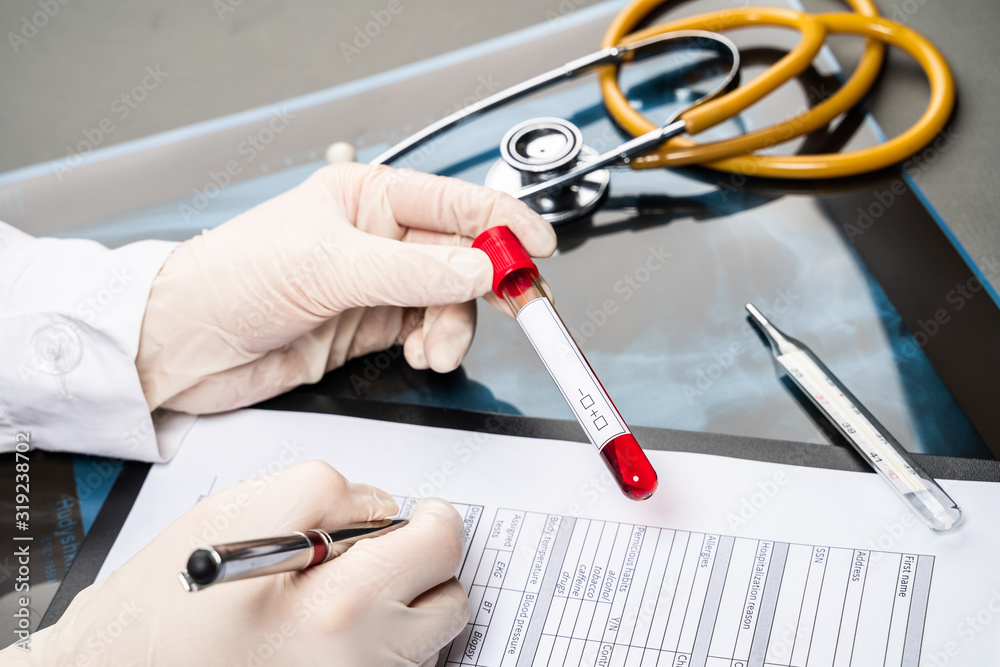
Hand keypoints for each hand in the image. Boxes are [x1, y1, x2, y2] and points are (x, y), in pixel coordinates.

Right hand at [15, 461, 468, 665]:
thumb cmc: (164, 606)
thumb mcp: (237, 513)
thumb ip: (324, 494)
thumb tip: (381, 506)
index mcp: (336, 608)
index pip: (435, 544)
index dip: (429, 518)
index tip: (419, 515)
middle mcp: (357, 662)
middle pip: (450, 596)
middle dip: (424, 563)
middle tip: (383, 553)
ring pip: (431, 637)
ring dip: (408, 607)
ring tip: (346, 598)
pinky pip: (397, 666)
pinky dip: (383, 644)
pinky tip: (330, 633)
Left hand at [136, 163, 555, 412]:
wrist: (189, 345)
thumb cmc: (234, 279)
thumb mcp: (330, 267)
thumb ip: (413, 272)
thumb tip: (480, 269)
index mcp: (370, 198)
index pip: (455, 202)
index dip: (503, 223)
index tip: (536, 249)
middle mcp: (381, 238)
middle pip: (464, 255)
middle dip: (491, 283)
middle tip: (519, 306)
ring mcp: (379, 285)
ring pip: (452, 300)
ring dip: (455, 327)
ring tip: (433, 348)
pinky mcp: (373, 326)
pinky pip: (430, 332)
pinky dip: (436, 346)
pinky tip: (420, 354)